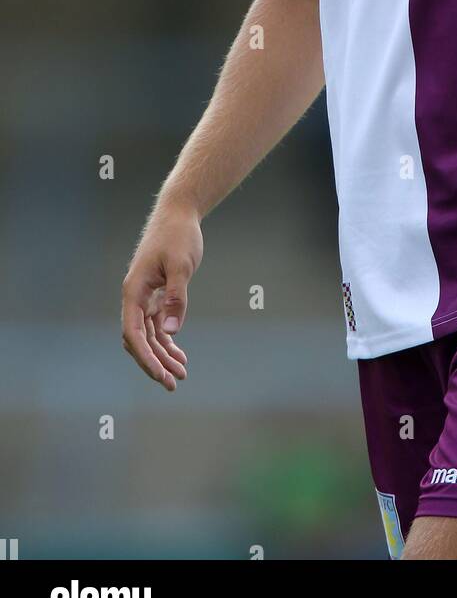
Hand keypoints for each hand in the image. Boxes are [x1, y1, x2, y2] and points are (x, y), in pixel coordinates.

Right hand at [121, 205, 203, 391]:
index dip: (144, 356)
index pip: (133, 332)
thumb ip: (176, 299)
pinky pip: (158, 324)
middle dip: (154, 363)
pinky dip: (168, 340)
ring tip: (181, 375)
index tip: (160, 374)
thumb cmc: (178, 235)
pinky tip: (179, 355)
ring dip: (163, 355)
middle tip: (173, 384)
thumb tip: (170, 332)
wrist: (179, 214)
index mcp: (134, 290)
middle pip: (139, 339)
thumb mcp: (182, 265)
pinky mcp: (157, 295)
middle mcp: (135, 297)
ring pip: (149, 335)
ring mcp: (145, 297)